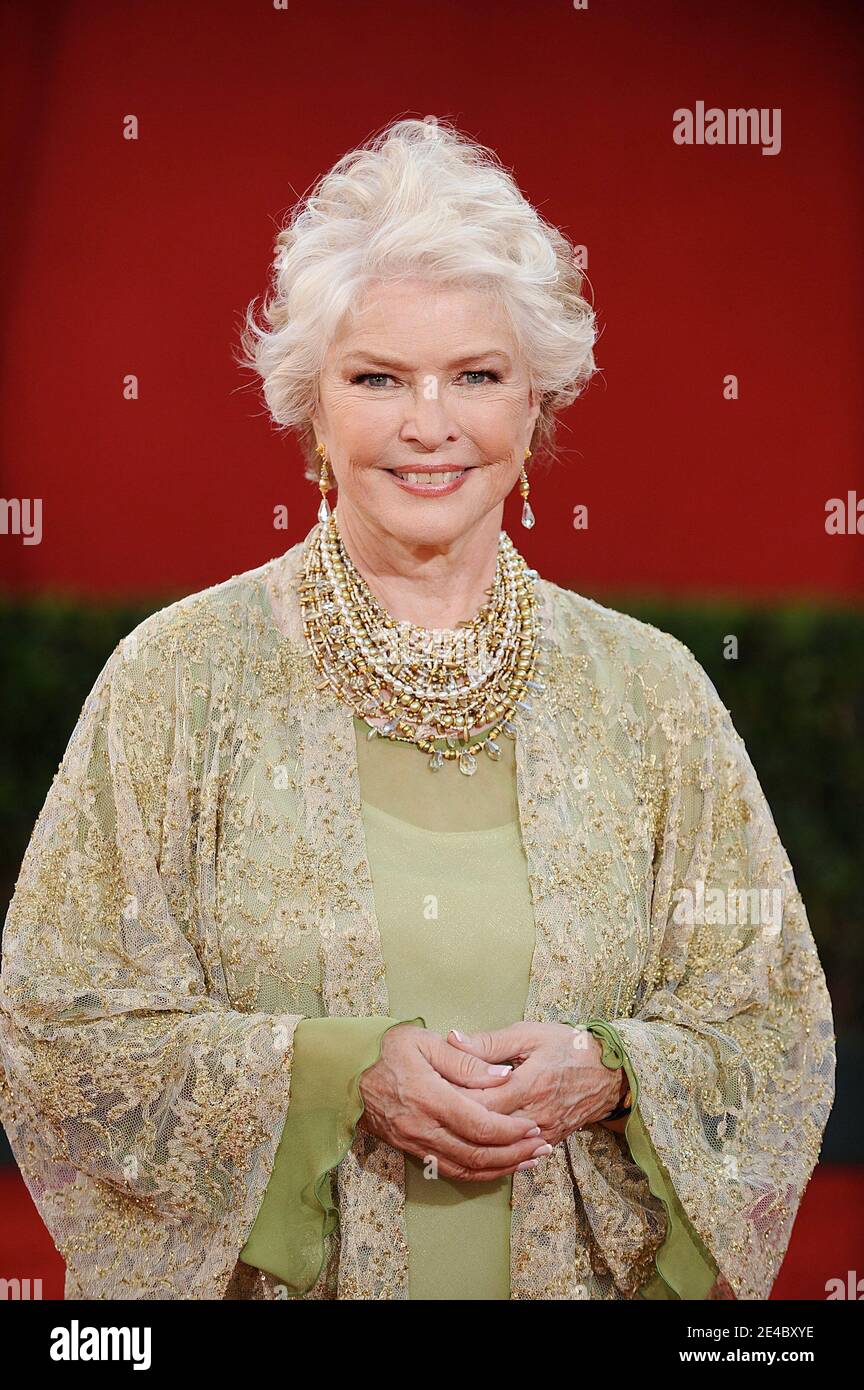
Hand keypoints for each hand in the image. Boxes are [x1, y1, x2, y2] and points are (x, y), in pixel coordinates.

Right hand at [357, 1022, 549, 1180]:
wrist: (341, 1072)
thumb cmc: (383, 1048)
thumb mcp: (425, 1041)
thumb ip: (466, 1061)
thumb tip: (504, 1075)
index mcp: (428, 1097)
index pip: (479, 1124)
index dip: (510, 1131)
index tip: (533, 1127)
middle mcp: (421, 1127)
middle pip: (477, 1154)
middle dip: (514, 1154)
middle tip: (541, 1149)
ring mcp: (414, 1143)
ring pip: (465, 1169)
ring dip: (500, 1168)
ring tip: (528, 1162)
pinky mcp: (409, 1149)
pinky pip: (449, 1169)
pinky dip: (477, 1172)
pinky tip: (496, 1166)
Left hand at [446, 1022, 626, 1146]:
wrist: (610, 1074)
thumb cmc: (568, 1047)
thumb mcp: (529, 1034)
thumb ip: (489, 1042)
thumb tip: (452, 1039)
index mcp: (529, 1084)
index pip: (481, 1102)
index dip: (452, 1099)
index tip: (430, 1090)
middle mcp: (535, 1115)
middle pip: (485, 1128)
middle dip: (456, 1121)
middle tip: (430, 1110)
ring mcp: (543, 1134)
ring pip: (499, 1147)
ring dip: (472, 1139)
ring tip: (445, 1127)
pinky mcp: (548, 1143)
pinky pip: (515, 1154)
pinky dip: (492, 1150)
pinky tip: (471, 1143)